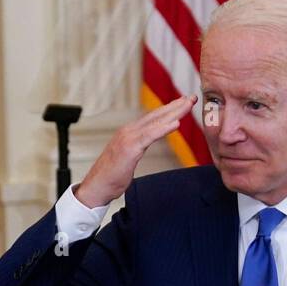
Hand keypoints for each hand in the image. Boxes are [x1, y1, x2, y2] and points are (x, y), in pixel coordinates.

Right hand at [74, 95, 195, 208]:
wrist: (95, 188)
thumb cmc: (110, 177)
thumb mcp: (126, 158)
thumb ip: (135, 148)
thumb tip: (141, 146)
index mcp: (128, 133)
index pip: (152, 118)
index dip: (169, 110)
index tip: (183, 103)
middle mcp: (128, 132)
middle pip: (155, 116)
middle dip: (175, 106)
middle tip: (191, 97)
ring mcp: (128, 139)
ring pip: (155, 122)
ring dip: (173, 113)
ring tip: (188, 105)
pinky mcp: (129, 149)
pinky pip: (149, 137)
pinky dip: (163, 129)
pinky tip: (175, 124)